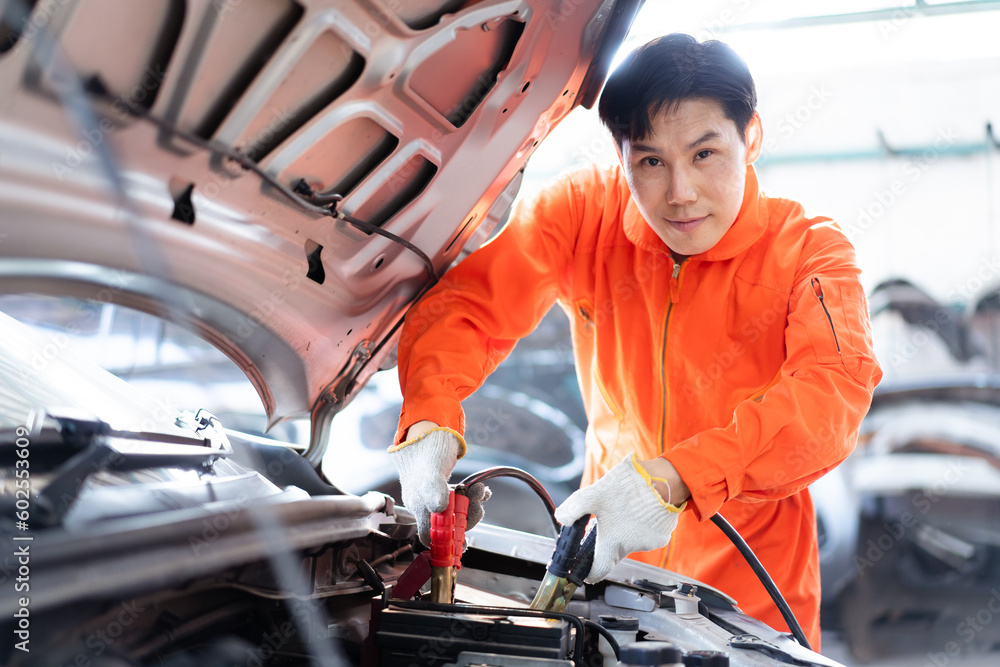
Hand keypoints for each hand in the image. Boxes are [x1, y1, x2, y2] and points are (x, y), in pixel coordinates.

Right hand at [389, 425, 489, 544]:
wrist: (430, 428)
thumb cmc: (427, 448)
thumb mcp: (430, 472)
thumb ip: (434, 491)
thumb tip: (439, 509)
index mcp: (418, 504)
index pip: (429, 536)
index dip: (445, 544)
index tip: (461, 545)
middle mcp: (426, 503)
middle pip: (448, 524)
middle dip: (467, 517)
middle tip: (478, 507)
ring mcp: (436, 495)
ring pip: (458, 510)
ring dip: (473, 504)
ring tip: (481, 492)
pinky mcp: (445, 486)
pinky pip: (462, 498)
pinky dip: (474, 496)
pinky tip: (481, 490)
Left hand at [555, 453, 684, 582]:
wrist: (663, 480)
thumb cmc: (629, 488)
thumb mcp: (593, 494)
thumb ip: (573, 508)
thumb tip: (562, 518)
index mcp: (612, 543)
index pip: (598, 571)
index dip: (589, 571)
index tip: (586, 569)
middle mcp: (631, 548)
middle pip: (614, 553)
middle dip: (607, 541)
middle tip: (603, 523)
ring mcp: (649, 543)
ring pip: (631, 542)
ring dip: (625, 530)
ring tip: (624, 508)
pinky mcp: (663, 535)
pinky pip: (647, 534)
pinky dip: (641, 525)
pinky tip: (640, 508)